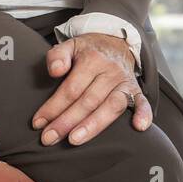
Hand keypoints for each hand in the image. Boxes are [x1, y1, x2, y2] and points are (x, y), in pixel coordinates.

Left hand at [31, 33, 150, 146]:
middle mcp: (110, 71)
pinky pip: (143, 102)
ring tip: (75, 140)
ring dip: (93, 125)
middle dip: (66, 122)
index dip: (53, 107)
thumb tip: (55, 71)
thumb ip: (58, 55)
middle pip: (87, 101)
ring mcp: (125, 81)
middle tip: (49, 139)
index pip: (70, 88)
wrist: (115, 41)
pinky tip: (139, 128)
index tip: (38, 123)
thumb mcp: (70, 45)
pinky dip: (143, 114)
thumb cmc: (87, 50)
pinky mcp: (136, 90)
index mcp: (91, 59)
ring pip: (111, 106)